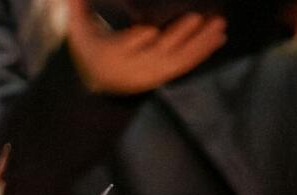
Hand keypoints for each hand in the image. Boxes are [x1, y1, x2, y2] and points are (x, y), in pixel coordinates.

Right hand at [65, 0, 225, 94]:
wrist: (99, 84)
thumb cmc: (90, 49)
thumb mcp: (79, 31)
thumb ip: (76, 9)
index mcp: (110, 55)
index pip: (124, 47)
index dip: (137, 40)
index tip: (149, 30)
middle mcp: (133, 67)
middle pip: (158, 50)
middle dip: (178, 35)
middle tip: (196, 17)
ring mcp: (152, 73)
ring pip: (178, 58)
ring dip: (200, 42)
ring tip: (219, 25)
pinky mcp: (165, 74)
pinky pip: (186, 64)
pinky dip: (204, 51)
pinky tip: (219, 37)